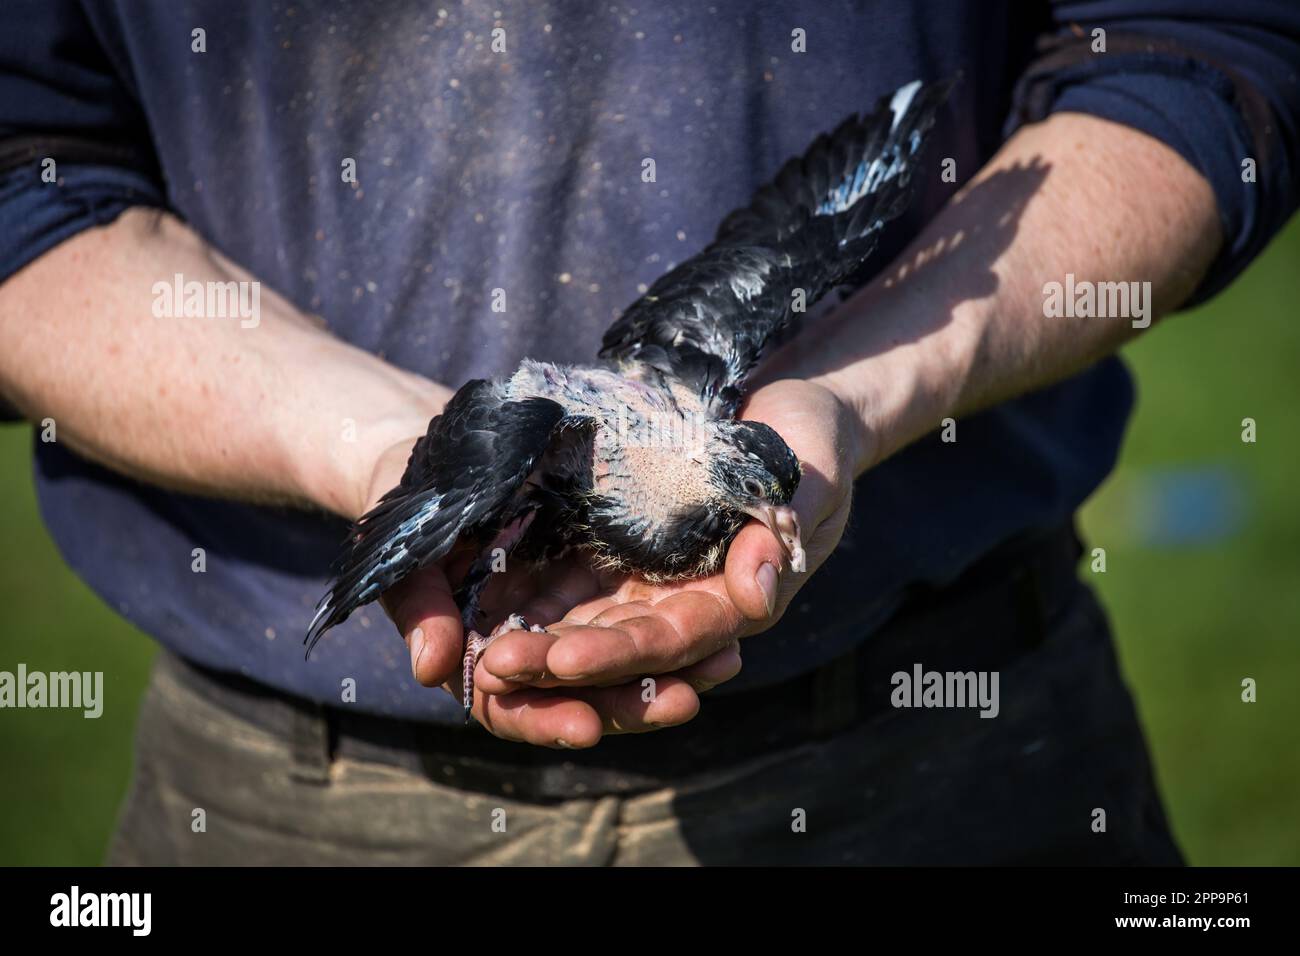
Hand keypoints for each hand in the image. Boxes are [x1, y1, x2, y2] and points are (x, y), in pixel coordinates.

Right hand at [363, 438, 734, 747]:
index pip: (513, 706)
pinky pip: (644, 618)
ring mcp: (571, 622)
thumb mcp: (409, 553)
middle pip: (582, 695)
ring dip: (670, 673)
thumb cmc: (411, 511)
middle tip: (679, 703)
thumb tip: (430, 670)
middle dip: (629, 705)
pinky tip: (725, 629)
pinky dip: (682, 632)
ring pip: (622, 665)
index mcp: (479, 658)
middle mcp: (533, 652)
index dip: (545, 718)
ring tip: (720, 667)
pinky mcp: (603, 590)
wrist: (438, 464)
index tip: (584, 726)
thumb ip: (419, 608)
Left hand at [471, 378, 867, 735]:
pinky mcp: (619, 551)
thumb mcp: (807, 478)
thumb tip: (752, 594)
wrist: (788, 410)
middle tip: (494, 666)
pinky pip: (572, 585)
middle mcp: (686, 603)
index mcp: (734, 602)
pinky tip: (482, 608)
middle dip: (558, 663)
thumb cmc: (808, 443)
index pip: (673, 642)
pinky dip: (533, 602)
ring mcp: (649, 581)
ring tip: (478, 654)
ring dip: (537, 645)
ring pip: (588, 626)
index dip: (618, 655)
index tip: (561, 660)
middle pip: (619, 648)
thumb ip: (780, 534)